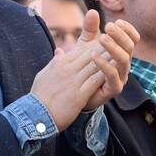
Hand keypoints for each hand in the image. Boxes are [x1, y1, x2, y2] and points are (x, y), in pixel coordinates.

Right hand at [30, 11, 139, 129]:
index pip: (81, 50)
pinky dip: (104, 75)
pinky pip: (94, 82)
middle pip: (90, 54)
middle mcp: (67, 69)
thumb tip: (59, 51)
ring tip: (121, 53)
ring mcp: (73, 81)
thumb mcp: (45, 74)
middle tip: (119, 41)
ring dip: (108, 59)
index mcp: (61, 63)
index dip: (96, 44)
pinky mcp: (77, 95)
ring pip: (94, 65)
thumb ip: (55, 62)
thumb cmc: (39, 96)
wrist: (35, 115)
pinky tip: (115, 71)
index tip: (108, 40)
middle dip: (106, 47)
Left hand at [80, 10, 139, 109]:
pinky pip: (113, 76)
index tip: (117, 21)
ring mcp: (120, 77)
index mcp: (121, 53)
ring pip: (124, 60)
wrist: (76, 93)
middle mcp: (123, 65)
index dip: (128, 29)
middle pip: (130, 47)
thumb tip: (92, 11)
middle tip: (108, 27)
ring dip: (114, 47)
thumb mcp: (85, 46)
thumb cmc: (84, 68)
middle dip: (120, 35)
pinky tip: (93, 55)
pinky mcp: (114, 89)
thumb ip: (89, 30)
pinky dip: (104, 64)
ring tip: (102, 37)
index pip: (132, 39)